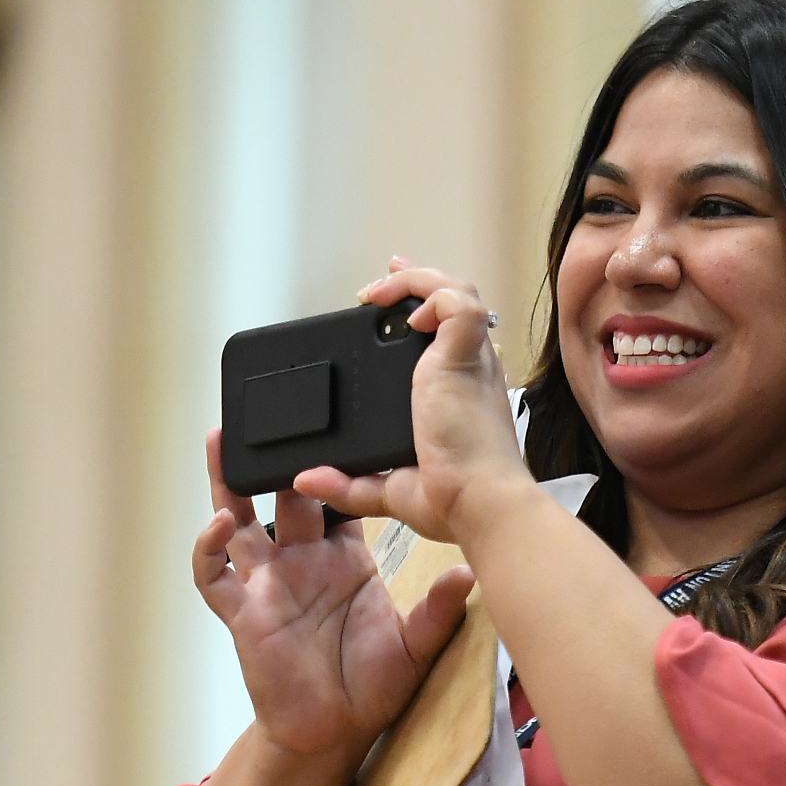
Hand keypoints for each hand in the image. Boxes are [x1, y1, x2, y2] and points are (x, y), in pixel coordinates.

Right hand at [192, 429, 473, 761]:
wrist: (333, 735)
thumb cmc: (372, 687)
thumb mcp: (416, 646)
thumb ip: (438, 610)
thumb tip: (469, 573)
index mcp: (343, 559)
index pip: (339, 499)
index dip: (340, 467)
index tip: (349, 432)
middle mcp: (302, 562)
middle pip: (285, 496)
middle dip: (284, 459)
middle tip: (286, 417)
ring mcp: (268, 584)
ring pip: (239, 521)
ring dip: (226, 483)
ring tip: (220, 441)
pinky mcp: (242, 612)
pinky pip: (214, 575)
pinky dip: (208, 547)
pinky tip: (219, 524)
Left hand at [292, 259, 538, 545]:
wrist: (477, 503)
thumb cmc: (455, 500)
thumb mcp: (389, 487)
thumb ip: (348, 484)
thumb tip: (308, 480)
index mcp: (459, 393)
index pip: (444, 336)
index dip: (421, 310)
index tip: (390, 304)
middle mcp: (470, 372)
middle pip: (453, 303)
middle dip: (416, 283)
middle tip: (377, 288)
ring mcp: (471, 362)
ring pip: (457, 291)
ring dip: (417, 281)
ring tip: (378, 296)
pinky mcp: (466, 357)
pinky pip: (457, 303)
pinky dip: (432, 297)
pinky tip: (409, 316)